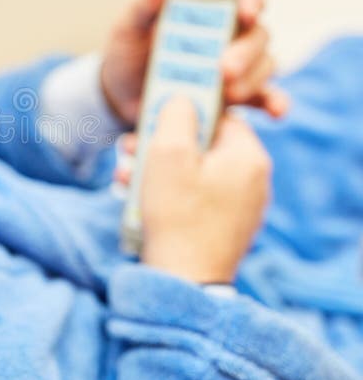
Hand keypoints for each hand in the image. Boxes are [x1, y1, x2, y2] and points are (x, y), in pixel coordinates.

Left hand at [100, 0, 288, 124]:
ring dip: (254, 80)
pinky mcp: (237, 97)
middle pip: (258, 35)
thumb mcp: (131, 26)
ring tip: (230, 94)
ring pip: (265, 66)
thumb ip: (146, 3)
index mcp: (210, 8)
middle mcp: (232, 33)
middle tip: (224, 69)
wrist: (121, 96)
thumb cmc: (129, 50)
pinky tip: (275, 112)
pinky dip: (275, 103)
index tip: (247, 13)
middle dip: (246, 52)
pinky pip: (265, 98)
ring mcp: (238, 66)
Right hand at [119, 96, 270, 282]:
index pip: (220, 114)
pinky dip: (169, 192)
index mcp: (249, 156)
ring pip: (195, 171)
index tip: (153, 116)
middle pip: (204, 144)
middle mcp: (254, 180)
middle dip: (162, 143)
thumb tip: (182, 99)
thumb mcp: (169, 153)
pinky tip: (138, 197)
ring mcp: (242, 206)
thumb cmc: (177, 215)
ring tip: (125, 174)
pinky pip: (196, 196)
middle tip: (130, 146)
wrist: (184, 281)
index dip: (184, 111)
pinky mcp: (225, 227)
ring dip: (157, 168)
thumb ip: (176, 115)